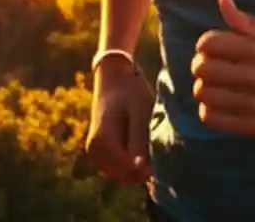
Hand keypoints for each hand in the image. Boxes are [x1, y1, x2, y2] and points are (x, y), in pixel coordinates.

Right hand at [85, 56, 154, 185]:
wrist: (114, 78)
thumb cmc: (130, 92)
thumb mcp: (139, 113)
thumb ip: (138, 142)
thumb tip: (141, 168)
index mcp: (102, 141)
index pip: (128, 169)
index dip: (147, 166)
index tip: (160, 152)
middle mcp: (94, 152)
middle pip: (125, 176)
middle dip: (142, 169)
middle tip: (155, 146)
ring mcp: (95, 155)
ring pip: (122, 175)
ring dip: (137, 167)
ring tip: (147, 143)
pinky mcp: (100, 155)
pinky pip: (119, 170)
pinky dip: (131, 164)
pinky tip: (141, 146)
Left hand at [191, 0, 254, 136]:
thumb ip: (243, 19)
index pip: (208, 43)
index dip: (206, 45)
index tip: (215, 50)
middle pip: (201, 68)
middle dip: (202, 67)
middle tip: (212, 69)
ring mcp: (251, 103)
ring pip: (202, 93)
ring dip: (205, 89)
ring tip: (215, 87)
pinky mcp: (247, 125)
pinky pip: (209, 117)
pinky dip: (209, 110)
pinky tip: (220, 104)